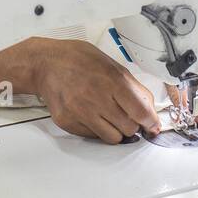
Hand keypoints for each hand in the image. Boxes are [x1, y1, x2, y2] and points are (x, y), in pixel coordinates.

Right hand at [29, 38, 161, 143]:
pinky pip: (93, 137)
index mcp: (111, 80)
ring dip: (116, 130)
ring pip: (113, 138)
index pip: (140, 111)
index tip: (153, 125)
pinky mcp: (68, 122)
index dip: (150, 122)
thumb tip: (149, 107)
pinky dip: (97, 130)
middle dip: (133, 124)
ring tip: (109, 116)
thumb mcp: (110, 63)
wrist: (45, 63)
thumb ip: (131, 86)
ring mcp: (80, 112)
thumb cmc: (77, 59)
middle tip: (127, 115)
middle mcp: (96, 98)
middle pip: (129, 128)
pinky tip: (91, 114)